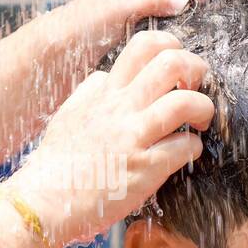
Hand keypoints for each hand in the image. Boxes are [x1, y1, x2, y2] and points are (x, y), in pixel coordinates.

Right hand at [4, 29, 213, 247]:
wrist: (44, 202)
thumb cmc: (55, 164)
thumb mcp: (67, 115)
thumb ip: (89, 92)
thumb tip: (106, 77)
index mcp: (104, 94)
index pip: (144, 45)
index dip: (171, 47)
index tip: (176, 70)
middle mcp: (120, 109)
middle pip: (172, 63)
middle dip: (196, 70)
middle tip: (197, 88)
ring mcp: (133, 138)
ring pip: (186, 102)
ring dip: (203, 108)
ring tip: (199, 122)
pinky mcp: (145, 169)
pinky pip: (185, 146)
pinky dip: (193, 147)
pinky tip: (185, 154)